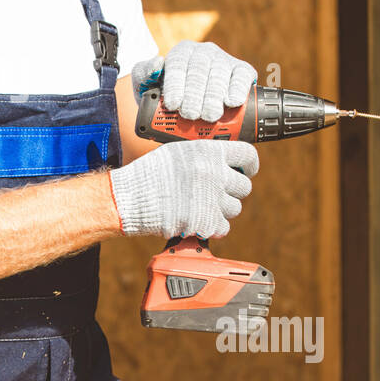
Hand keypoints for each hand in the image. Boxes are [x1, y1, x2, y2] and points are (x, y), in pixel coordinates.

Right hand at [108, 139, 258, 239]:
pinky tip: (197, 220)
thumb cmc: (149, 174)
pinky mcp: (206, 221)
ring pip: (234, 208)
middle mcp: (215, 173)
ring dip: (220, 210)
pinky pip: (223, 228)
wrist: (130, 198)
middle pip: (244, 186)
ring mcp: (213, 198)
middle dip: (231, 191)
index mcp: (209, 152)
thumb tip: (223, 161)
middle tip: (215, 194)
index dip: (249, 165)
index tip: (247, 171)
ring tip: (199, 207)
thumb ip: (203, 155)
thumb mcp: (178, 152)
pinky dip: (212, 227)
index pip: (247, 155)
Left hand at [130, 41, 256, 122]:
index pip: (177, 65)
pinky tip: (232, 102)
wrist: (190, 104)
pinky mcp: (242, 70)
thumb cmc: (166, 94)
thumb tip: (157, 64)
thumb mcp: (146, 84)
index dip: (175, 85)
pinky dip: (237, 89)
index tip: (172, 105)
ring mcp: (224, 60)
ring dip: (214, 96)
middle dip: (194, 94)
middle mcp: (203, 52)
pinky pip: (242, 76)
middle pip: (199, 70)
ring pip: (219, 74)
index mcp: (181, 53)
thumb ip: (143, 74)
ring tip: (208, 116)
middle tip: (190, 115)